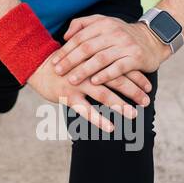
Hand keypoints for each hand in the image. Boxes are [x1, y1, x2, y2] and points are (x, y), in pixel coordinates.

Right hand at [26, 53, 148, 134]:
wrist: (35, 63)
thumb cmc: (62, 62)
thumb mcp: (80, 54)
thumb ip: (98, 60)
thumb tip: (118, 67)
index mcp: (94, 59)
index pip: (120, 66)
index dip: (136, 76)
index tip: (148, 86)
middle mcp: (89, 70)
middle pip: (116, 79)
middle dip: (134, 91)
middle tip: (146, 101)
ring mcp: (78, 83)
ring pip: (104, 95)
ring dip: (120, 105)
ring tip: (134, 115)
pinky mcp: (67, 95)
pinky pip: (86, 110)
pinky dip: (99, 119)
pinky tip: (110, 127)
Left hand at [50, 16, 169, 86]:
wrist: (153, 39)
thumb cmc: (122, 34)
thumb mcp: (104, 23)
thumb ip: (83, 25)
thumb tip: (65, 36)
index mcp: (103, 24)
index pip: (79, 37)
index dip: (65, 50)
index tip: (54, 62)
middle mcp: (114, 32)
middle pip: (87, 48)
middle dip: (71, 61)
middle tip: (59, 72)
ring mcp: (125, 45)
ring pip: (100, 59)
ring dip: (85, 70)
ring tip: (72, 80)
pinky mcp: (135, 58)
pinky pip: (118, 68)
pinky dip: (105, 75)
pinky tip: (95, 82)